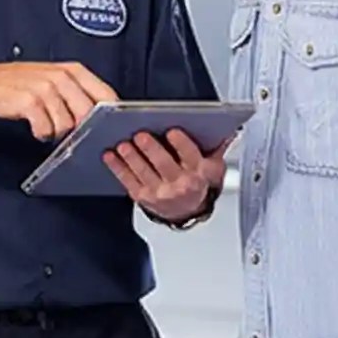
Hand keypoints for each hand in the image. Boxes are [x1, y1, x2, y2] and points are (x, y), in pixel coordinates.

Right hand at [0, 62, 117, 140]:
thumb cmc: (22, 84)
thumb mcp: (55, 80)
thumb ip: (79, 92)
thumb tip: (104, 114)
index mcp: (73, 70)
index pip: (106, 94)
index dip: (110, 114)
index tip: (108, 127)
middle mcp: (62, 77)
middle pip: (89, 113)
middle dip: (81, 128)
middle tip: (68, 130)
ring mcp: (46, 88)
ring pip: (68, 125)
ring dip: (57, 132)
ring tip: (46, 124)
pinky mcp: (31, 101)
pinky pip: (47, 130)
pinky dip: (41, 133)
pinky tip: (35, 127)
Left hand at [103, 129, 230, 222]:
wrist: (188, 209)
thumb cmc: (199, 180)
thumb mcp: (214, 165)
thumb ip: (217, 145)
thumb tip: (227, 128)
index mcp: (200, 172)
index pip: (192, 156)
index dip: (182, 145)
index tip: (172, 132)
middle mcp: (181, 185)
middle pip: (165, 165)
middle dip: (152, 150)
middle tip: (141, 135)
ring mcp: (161, 193)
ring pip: (144, 173)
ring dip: (132, 158)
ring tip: (123, 144)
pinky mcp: (144, 198)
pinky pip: (129, 181)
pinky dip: (118, 168)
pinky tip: (110, 156)